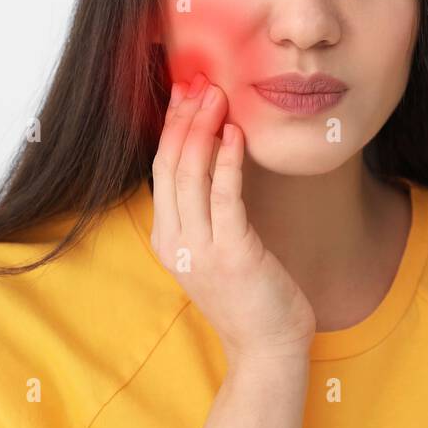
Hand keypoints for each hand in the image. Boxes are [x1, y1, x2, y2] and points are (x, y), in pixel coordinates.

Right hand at [150, 73, 316, 366]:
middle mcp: (174, 242)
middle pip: (170, 165)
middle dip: (183, 118)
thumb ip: (206, 211)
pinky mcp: (232, 255)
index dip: (171, 126)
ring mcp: (199, 251)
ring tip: (217, 96)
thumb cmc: (249, 294)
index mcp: (166, 238)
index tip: (184, 90)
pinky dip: (227, 162)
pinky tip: (235, 134)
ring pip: (190, 176)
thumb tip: (212, 158)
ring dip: (203, 130)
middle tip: (199, 81)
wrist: (267, 347)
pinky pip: (225, 198)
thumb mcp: (214, 249)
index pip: (160, 169)